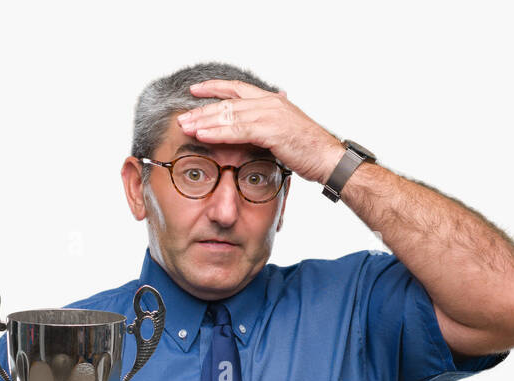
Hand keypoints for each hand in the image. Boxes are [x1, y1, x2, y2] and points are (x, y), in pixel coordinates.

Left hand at [175, 80, 346, 185]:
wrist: (329, 160)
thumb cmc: (311, 152)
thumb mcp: (286, 134)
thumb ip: (269, 128)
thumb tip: (258, 132)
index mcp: (272, 101)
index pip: (237, 89)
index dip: (215, 88)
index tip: (195, 91)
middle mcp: (269, 103)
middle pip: (228, 103)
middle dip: (203, 110)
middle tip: (183, 118)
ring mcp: (270, 114)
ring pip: (229, 115)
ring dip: (205, 121)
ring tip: (186, 127)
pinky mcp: (270, 130)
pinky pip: (237, 130)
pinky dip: (217, 133)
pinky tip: (202, 135)